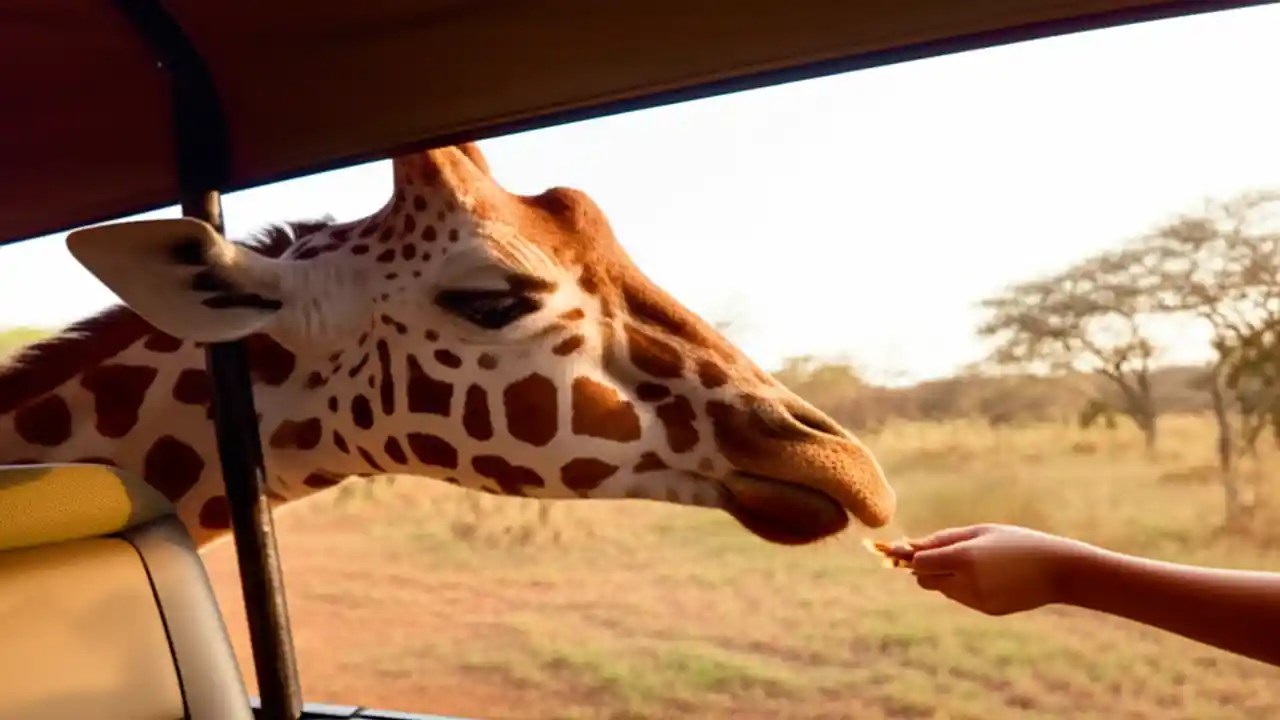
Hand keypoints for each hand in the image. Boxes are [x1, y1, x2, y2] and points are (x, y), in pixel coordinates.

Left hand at [903, 524, 1087, 615]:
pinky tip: (987, 575)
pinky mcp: (987, 610)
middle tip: (936, 554)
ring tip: (972, 562)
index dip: (912, 556)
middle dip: (925, 568)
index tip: (910, 548)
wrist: (1058, 570)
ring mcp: (977, 600)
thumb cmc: (1017, 542)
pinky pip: (962, 598)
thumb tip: (910, 546)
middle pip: (925, 580)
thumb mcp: (981, 532)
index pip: (920, 564)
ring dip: (945, 577)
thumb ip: (943, 539)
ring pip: (942, 590)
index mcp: (964, 558)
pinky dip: (963, 587)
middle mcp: (968, 582)